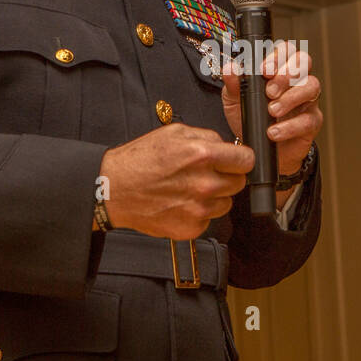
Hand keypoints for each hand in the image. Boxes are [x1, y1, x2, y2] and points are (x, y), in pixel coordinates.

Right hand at [98, 124, 253, 238]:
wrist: (114, 189)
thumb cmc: (139, 161)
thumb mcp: (173, 133)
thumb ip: (206, 137)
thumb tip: (227, 145)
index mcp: (202, 155)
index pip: (247, 160)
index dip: (241, 158)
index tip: (236, 160)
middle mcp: (204, 184)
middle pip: (239, 182)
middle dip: (227, 176)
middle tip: (206, 173)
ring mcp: (199, 209)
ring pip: (226, 202)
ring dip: (214, 196)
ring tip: (189, 188)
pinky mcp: (191, 228)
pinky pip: (209, 219)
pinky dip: (199, 212)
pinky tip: (182, 202)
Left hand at [219, 39, 322, 180]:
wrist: (257, 149)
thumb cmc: (250, 118)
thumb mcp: (235, 100)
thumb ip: (233, 84)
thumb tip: (230, 68)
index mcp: (278, 69)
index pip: (286, 50)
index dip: (278, 56)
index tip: (263, 69)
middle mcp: (296, 80)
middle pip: (304, 61)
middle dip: (286, 74)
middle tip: (269, 91)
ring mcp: (307, 100)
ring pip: (311, 86)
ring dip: (290, 98)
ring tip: (272, 111)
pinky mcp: (312, 122)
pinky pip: (309, 119)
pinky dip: (290, 126)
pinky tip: (274, 131)